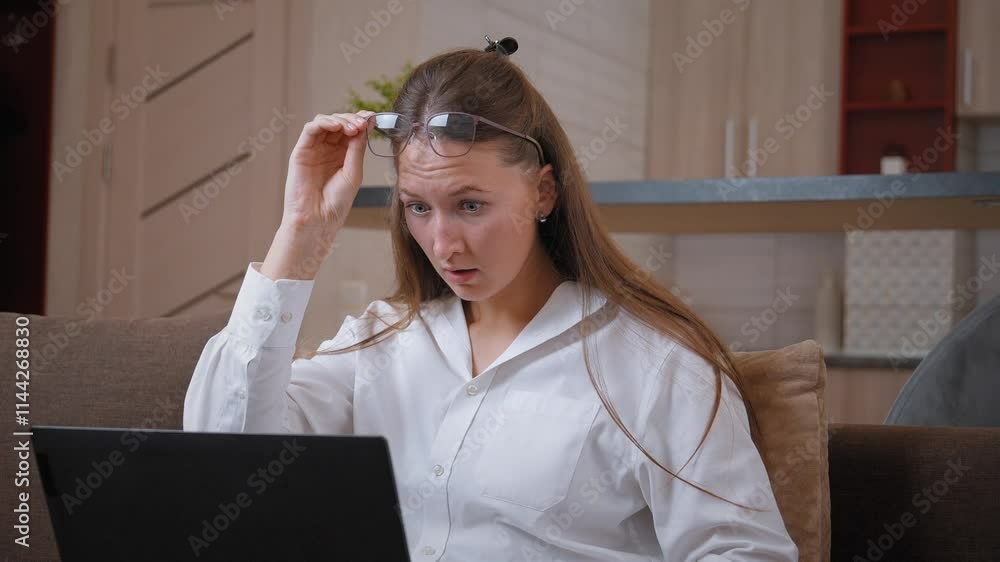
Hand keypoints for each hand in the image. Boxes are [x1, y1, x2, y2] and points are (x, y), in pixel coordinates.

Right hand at [281, 111, 373, 233]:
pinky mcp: (301, 150)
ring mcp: (314, 149)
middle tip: (363, 124)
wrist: (319, 218)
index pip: (352, 130)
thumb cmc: (336, 201)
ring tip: (352, 127)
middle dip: (353, 119)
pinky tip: (336, 126)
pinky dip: (324, 123)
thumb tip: (366, 124)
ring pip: (325, 122)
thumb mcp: (354, 171)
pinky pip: (310, 129)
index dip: (362, 121)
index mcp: (343, 155)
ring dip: (340, 119)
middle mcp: (328, 149)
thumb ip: (357, 147)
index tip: (373, 117)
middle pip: (339, 123)